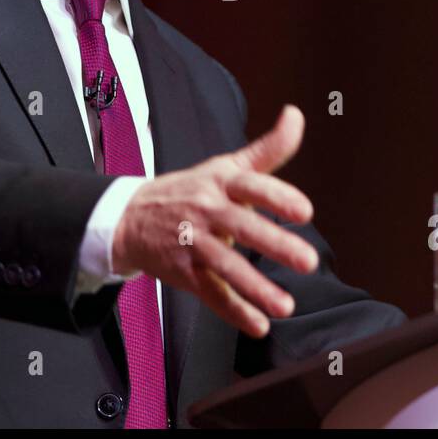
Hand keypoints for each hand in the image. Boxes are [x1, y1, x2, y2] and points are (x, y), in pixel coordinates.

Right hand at [110, 104, 318, 338]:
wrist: (130, 215)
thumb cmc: (191, 189)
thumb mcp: (226, 165)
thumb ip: (268, 148)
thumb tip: (297, 114)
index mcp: (220, 182)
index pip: (250, 185)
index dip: (277, 196)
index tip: (304, 211)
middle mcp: (206, 210)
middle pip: (242, 227)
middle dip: (274, 244)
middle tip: (307, 261)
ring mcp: (192, 242)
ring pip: (225, 266)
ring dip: (255, 288)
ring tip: (285, 306)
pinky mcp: (183, 271)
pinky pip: (210, 293)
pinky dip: (233, 311)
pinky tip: (257, 325)